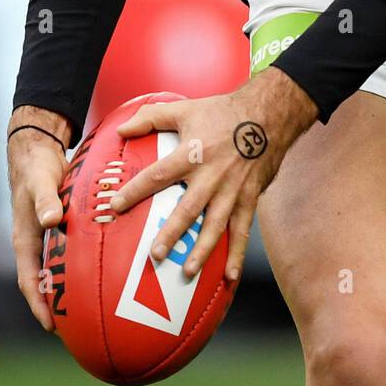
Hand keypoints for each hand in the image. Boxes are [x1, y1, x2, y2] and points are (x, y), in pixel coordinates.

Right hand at [7, 105, 72, 331]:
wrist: (37, 150)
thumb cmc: (35, 167)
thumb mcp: (39, 182)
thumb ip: (46, 200)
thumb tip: (52, 220)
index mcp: (25, 238)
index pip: (28, 280)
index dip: (38, 304)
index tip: (51, 325)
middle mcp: (35, 241)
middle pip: (43, 281)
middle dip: (55, 305)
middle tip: (75, 328)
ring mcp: (47, 235)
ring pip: (58, 268)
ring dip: (69, 287)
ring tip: (91, 309)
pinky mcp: (61, 225)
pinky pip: (70, 250)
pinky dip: (81, 264)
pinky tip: (102, 270)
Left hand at [109, 68, 317, 282]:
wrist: (269, 114)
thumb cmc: (223, 112)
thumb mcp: (185, 109)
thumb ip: (151, 117)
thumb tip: (121, 128)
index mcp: (193, 152)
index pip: (159, 174)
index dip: (136, 190)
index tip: (116, 206)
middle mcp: (212, 175)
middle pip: (188, 209)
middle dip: (171, 233)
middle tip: (155, 255)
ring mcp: (233, 189)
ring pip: (216, 225)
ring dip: (202, 251)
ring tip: (187, 272)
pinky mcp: (249, 198)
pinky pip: (242, 230)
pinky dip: (237, 254)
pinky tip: (230, 277)